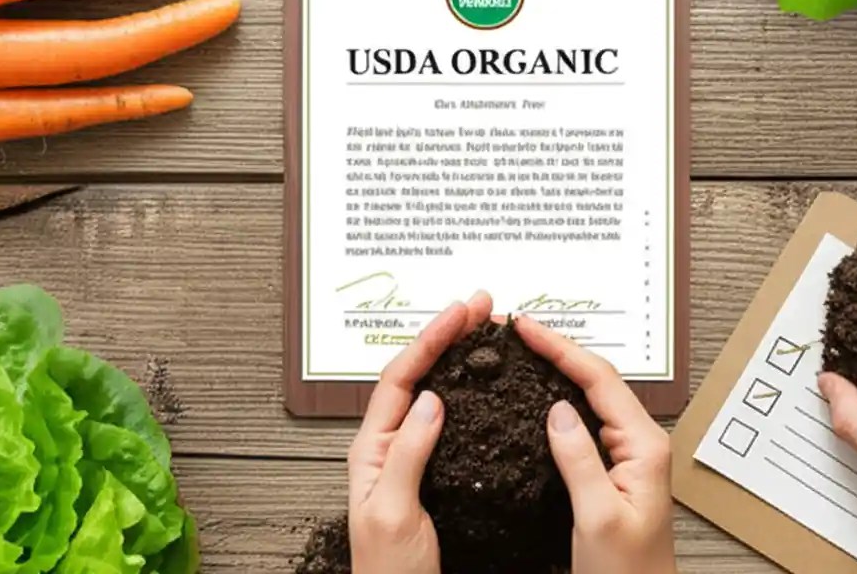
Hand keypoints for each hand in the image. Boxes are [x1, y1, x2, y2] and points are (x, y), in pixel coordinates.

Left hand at [347, 292, 492, 573]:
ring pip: (434, 391)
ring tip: (484, 330)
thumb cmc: (388, 573)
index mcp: (372, 450)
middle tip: (480, 308)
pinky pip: (451, 419)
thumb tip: (430, 400)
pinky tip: (485, 382)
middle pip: (417, 374)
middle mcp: (389, 447)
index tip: (459, 316)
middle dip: (447, 335)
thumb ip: (408, 454)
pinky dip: (468, 391)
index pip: (399, 379)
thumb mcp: (394, 511)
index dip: (429, 341)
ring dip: (458, 357)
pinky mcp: (436, 473)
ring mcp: (412, 457)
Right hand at [516, 317, 677, 573]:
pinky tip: (535, 396)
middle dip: (556, 349)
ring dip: (556, 369)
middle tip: (516, 332)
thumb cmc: (628, 572)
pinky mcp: (610, 469)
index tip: (526, 328)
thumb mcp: (597, 516)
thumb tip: (558, 409)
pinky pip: (582, 423)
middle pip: (595, 379)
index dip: (560, 348)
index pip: (599, 379)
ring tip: (522, 351)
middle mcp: (639, 443)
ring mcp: (625, 455)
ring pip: (588, 397)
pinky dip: (556, 400)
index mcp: (643, 446)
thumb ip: (579, 459)